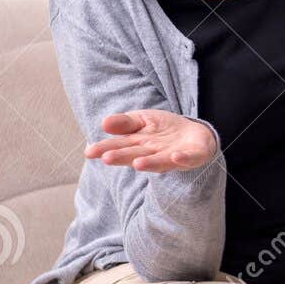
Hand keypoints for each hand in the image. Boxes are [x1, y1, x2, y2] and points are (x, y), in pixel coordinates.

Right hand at [84, 110, 217, 172]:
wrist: (195, 133)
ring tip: (138, 164)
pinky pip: (189, 159)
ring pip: (160, 162)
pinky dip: (183, 159)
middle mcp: (153, 154)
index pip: (119, 146)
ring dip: (150, 163)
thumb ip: (125, 123)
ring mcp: (173, 157)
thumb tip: (103, 123)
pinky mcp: (194, 157)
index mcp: (137, 145)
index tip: (89, 152)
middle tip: (107, 159)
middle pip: (136, 155)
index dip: (104, 149)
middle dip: (123, 157)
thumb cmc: (163, 129)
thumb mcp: (142, 120)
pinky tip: (176, 156)